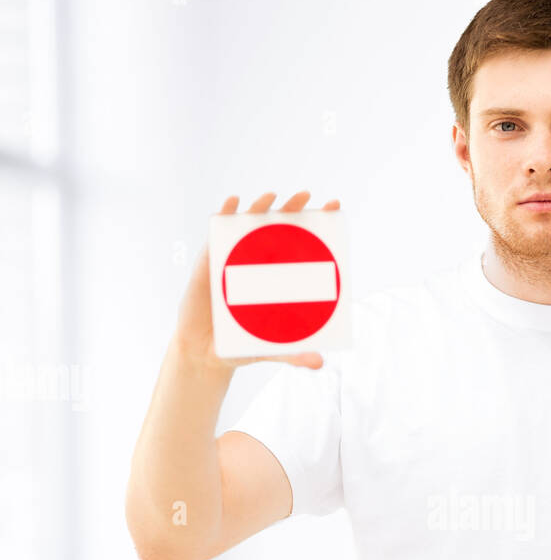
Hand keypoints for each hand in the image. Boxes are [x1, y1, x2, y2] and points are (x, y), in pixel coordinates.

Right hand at [174, 189, 339, 372]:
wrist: (205, 355)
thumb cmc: (242, 346)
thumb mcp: (271, 349)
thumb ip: (294, 354)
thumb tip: (320, 364)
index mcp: (278, 277)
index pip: (302, 243)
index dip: (318, 222)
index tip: (335, 205)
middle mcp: (258, 262)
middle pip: (277, 227)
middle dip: (293, 208)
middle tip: (307, 195)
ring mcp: (234, 259)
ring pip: (248, 225)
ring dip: (259, 207)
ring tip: (272, 196)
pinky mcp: (210, 263)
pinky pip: (218, 235)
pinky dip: (225, 215)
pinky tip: (232, 203)